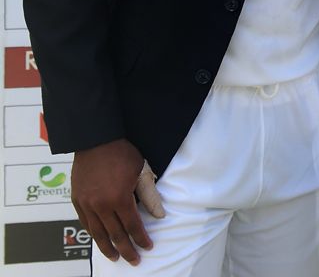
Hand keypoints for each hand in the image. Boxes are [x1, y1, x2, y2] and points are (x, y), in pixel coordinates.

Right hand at [71, 138, 154, 264]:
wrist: (95, 141)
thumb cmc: (122, 154)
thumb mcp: (142, 172)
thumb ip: (150, 196)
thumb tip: (159, 216)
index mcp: (119, 198)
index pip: (132, 226)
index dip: (140, 238)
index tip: (147, 247)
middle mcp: (101, 205)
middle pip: (115, 234)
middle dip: (126, 249)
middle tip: (134, 260)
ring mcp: (86, 204)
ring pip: (97, 232)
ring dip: (107, 247)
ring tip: (115, 257)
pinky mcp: (77, 200)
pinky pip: (85, 222)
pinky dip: (93, 233)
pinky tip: (99, 239)